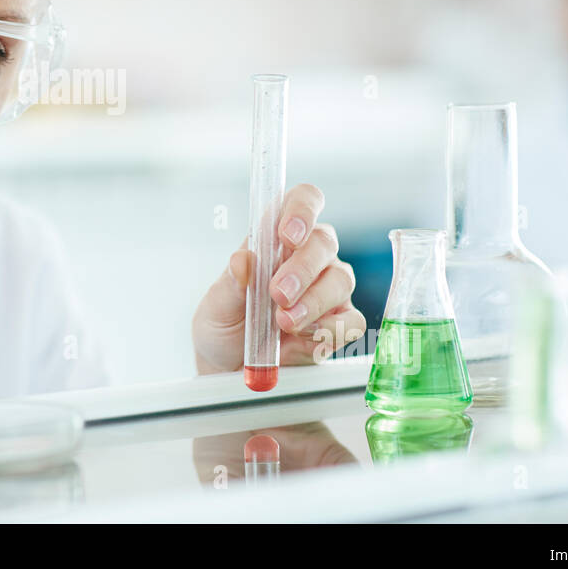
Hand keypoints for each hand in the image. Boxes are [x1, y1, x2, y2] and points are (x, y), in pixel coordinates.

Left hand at [192, 183, 364, 374]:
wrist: (229, 367)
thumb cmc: (224, 324)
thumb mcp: (217, 305)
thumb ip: (232, 284)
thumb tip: (243, 261)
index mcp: (277, 237)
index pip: (302, 201)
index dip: (301, 209)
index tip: (288, 234)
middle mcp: (308, 256)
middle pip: (323, 241)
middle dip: (302, 268)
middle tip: (278, 293)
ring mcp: (328, 289)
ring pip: (340, 280)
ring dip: (312, 301)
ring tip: (284, 322)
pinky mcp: (339, 323)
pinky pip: (351, 320)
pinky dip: (328, 330)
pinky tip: (303, 338)